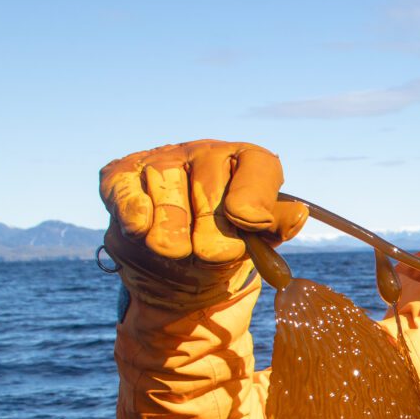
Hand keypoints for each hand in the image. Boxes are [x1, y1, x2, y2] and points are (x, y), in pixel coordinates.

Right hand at [99, 140, 306, 307]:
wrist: (175, 267)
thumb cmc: (225, 245)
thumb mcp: (259, 241)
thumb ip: (278, 226)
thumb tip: (298, 214)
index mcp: (247, 162)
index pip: (259, 168)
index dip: (254, 199)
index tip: (248, 225)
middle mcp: (206, 152)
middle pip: (210, 188)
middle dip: (210, 234)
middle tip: (210, 254)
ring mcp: (163, 159)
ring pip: (166, 189)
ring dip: (171, 233)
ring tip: (178, 250)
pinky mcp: (121, 173)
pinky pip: (127, 192)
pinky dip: (136, 217)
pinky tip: (143, 231)